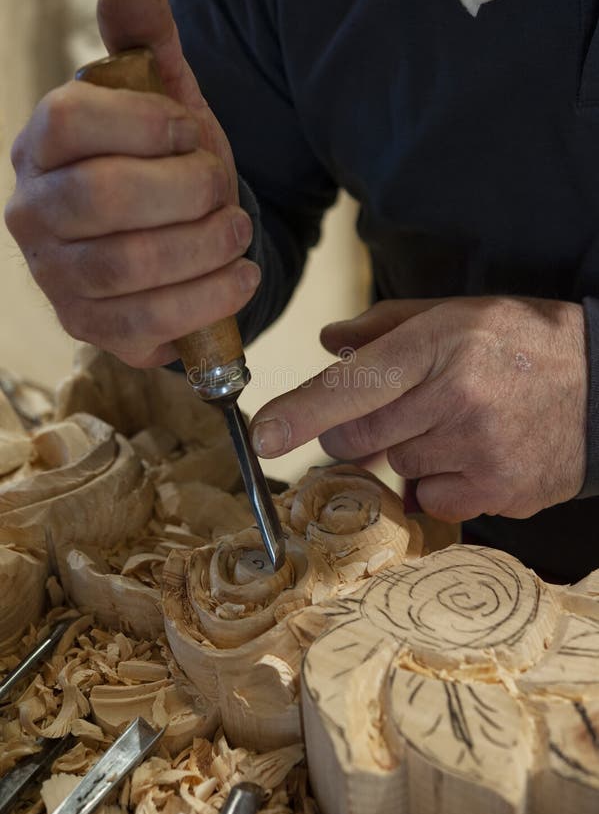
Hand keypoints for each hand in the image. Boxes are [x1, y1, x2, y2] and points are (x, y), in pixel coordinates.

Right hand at [4, 0, 259, 367]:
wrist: (176, 245)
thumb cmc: (164, 170)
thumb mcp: (163, 105)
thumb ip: (147, 45)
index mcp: (42, 146)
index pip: (72, 120)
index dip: (145, 122)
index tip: (190, 132)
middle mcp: (34, 214)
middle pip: (103, 197)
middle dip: (186, 191)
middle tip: (223, 189)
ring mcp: (59, 278)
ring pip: (130, 265)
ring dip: (205, 246)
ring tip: (239, 232)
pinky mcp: (94, 330)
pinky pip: (150, 324)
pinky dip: (210, 299)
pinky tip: (241, 277)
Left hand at [250, 296, 586, 521]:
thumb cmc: (521, 343)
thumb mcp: (458, 314)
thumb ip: (386, 326)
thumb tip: (328, 341)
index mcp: (440, 343)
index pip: (354, 382)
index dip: (302, 410)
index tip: (264, 435)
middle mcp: (456, 397)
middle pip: (359, 437)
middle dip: (359, 429)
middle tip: (402, 409)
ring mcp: (478, 450)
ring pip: (395, 468)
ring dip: (409, 452)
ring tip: (456, 425)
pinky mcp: (497, 492)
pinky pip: (431, 499)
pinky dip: (439, 483)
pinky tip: (473, 454)